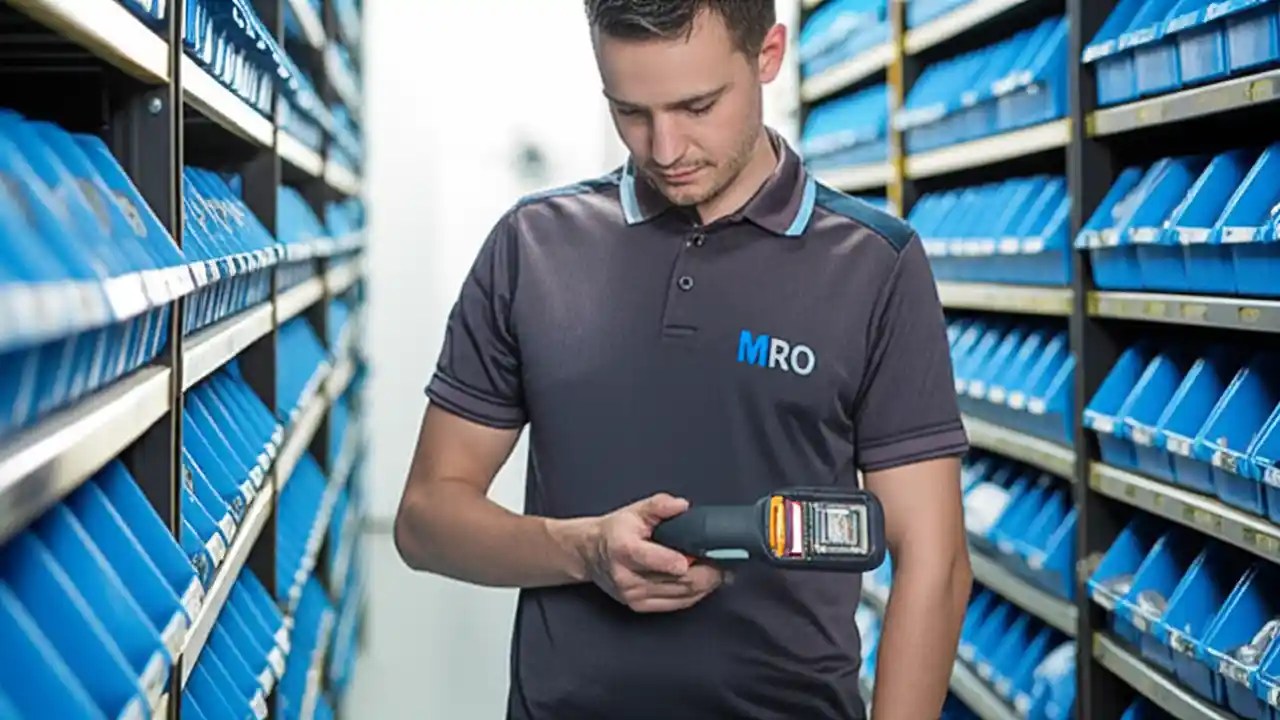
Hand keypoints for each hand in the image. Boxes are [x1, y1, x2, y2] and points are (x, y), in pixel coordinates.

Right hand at [582, 493, 726, 612]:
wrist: (591, 554)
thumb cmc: (616, 531)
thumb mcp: (635, 510)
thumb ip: (659, 506)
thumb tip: (681, 506)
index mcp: (624, 549)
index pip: (656, 560)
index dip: (682, 562)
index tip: (705, 556)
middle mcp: (627, 577)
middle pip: (678, 582)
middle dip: (707, 572)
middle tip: (725, 560)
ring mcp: (634, 595)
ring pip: (682, 595)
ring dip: (706, 584)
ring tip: (719, 570)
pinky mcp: (640, 606)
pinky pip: (677, 604)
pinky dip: (695, 593)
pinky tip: (705, 582)